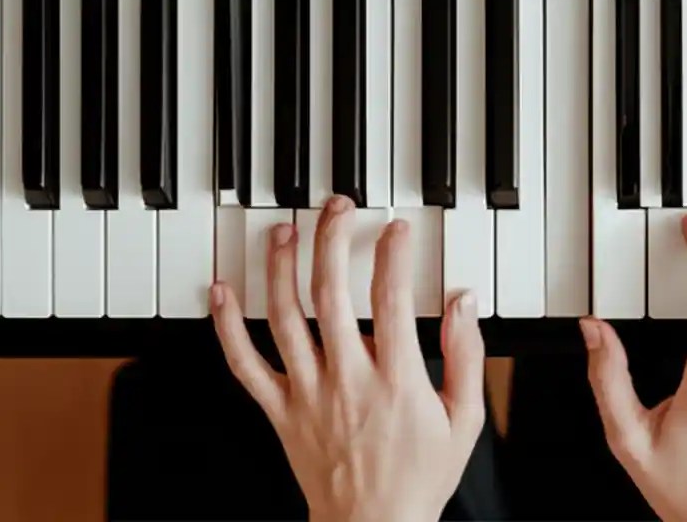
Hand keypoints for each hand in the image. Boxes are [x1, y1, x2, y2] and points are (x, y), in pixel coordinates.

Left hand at [209, 195, 485, 521]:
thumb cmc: (420, 478)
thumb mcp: (465, 420)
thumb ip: (465, 356)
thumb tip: (463, 304)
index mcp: (396, 381)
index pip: (391, 299)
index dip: (393, 254)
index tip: (396, 228)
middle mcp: (347, 380)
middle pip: (330, 295)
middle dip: (332, 240)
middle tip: (338, 208)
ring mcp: (307, 394)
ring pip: (285, 319)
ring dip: (281, 268)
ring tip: (284, 231)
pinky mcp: (279, 411)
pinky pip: (245, 365)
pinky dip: (227, 327)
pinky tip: (221, 291)